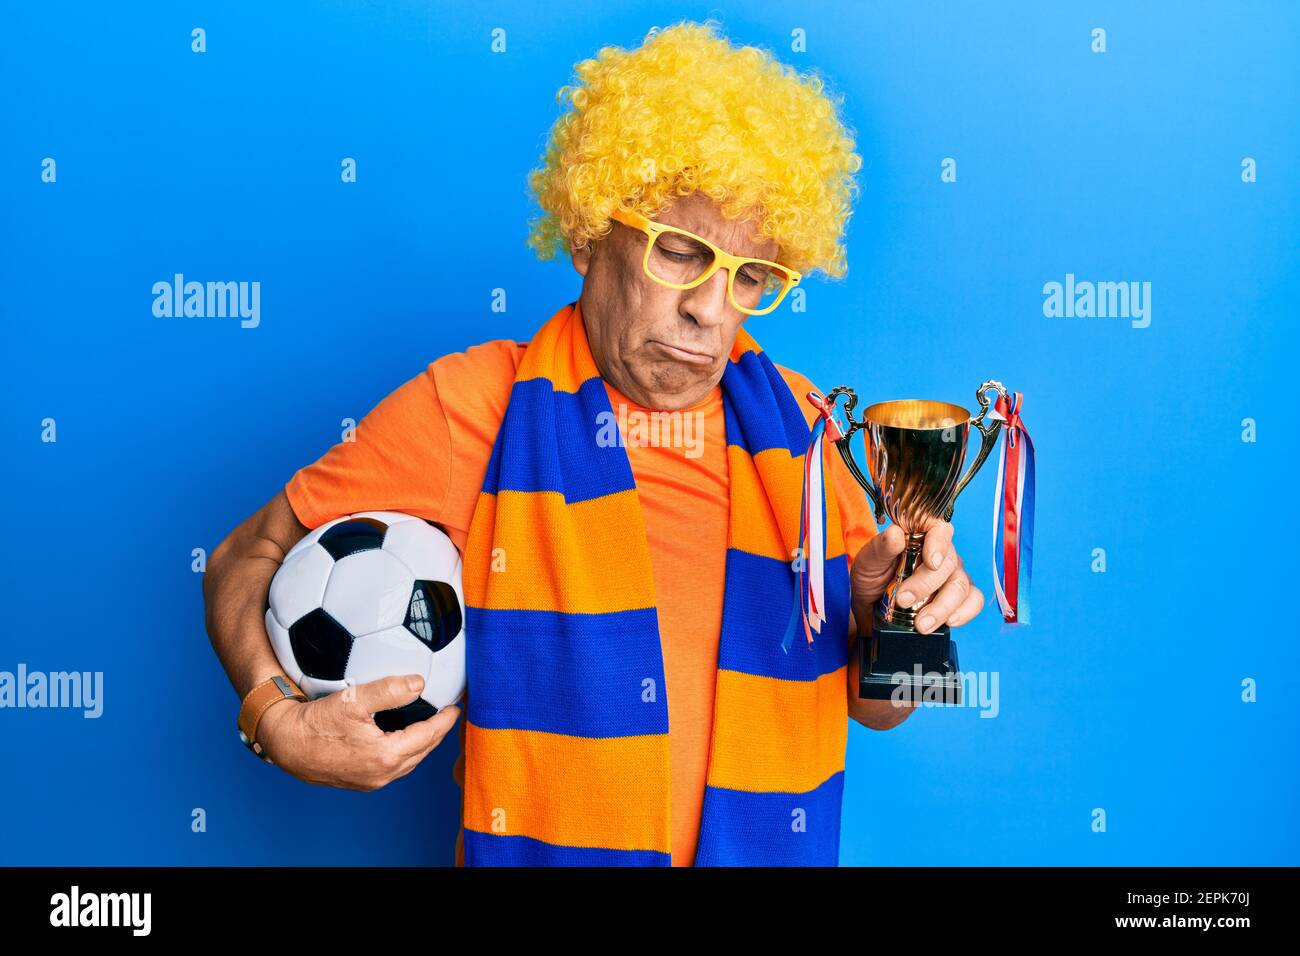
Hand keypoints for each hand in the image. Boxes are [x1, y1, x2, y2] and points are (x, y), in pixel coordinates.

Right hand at [254, 674, 460, 791]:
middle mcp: (381, 774)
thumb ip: (389, 690)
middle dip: (437, 733)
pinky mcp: (359, 781)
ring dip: (421, 744)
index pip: (428, 736)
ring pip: (407, 762)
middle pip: (422, 752)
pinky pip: (391, 766)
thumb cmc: (316, 722)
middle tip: (446, 715)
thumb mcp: (354, 699)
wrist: (285, 743)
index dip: (445, 720)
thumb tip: (419, 684)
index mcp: (386, 755)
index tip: (455, 707)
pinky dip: (403, 751)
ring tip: (428, 725)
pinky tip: (400, 738)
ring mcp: (370, 781)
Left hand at [850, 522, 983, 634]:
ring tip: (921, 624)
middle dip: (926, 585)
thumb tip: (896, 534)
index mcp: (921, 537)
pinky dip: (965, 613)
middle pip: (949, 564)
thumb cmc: (872, 577)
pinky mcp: (959, 598)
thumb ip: (882, 547)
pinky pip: (974, 602)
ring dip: (942, 607)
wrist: (870, 607)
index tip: (930, 562)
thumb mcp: (868, 561)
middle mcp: (942, 555)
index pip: (939, 531)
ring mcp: (952, 576)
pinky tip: (949, 622)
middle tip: (903, 600)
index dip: (939, 544)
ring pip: (961, 586)